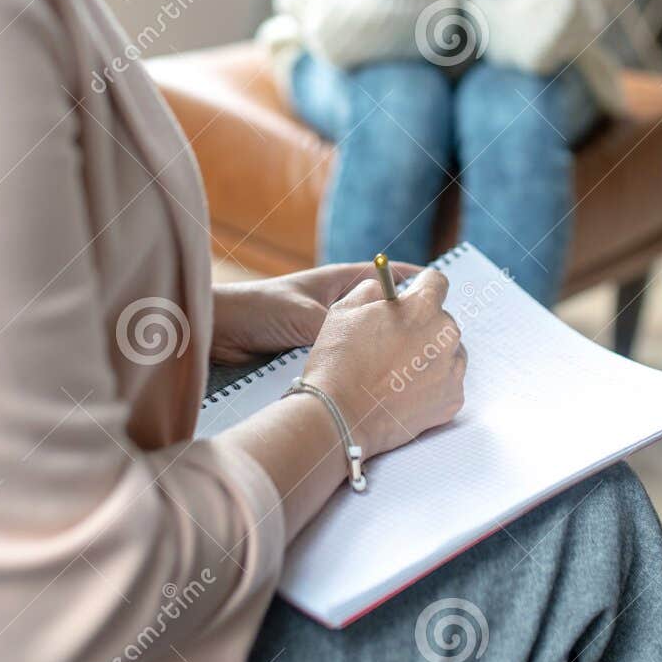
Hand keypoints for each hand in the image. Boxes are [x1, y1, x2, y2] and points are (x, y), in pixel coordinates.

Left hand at [211, 263, 421, 364]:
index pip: (388, 278)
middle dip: (406, 325)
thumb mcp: (305, 317)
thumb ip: (341, 328)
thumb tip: (376, 343)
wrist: (219, 333)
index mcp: (338, 283)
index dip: (415, 285)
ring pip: (368, 341)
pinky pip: (348, 361)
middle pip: (383, 314)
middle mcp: (338, 306)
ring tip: (414, 366)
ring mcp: (328, 332)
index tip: (443, 293)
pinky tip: (380, 383)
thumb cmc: (259, 311)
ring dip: (384, 351)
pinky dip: (362, 369)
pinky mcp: (317, 356)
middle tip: (437, 340)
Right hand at [301, 266, 466, 461]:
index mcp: (422, 307)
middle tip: (393, 343)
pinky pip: (448, 381)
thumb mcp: (345, 309)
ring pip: (448, 352)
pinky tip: (405, 391)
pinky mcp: (453, 399)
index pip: (436, 282)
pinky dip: (431, 384)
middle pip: (441, 320)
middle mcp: (445, 335)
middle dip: (421, 326)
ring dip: (430, 355)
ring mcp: (452, 369)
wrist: (341, 416)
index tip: (412, 297)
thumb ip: (372, 289)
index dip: (421, 287)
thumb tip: (386, 291)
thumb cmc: (339, 361)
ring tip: (398, 372)